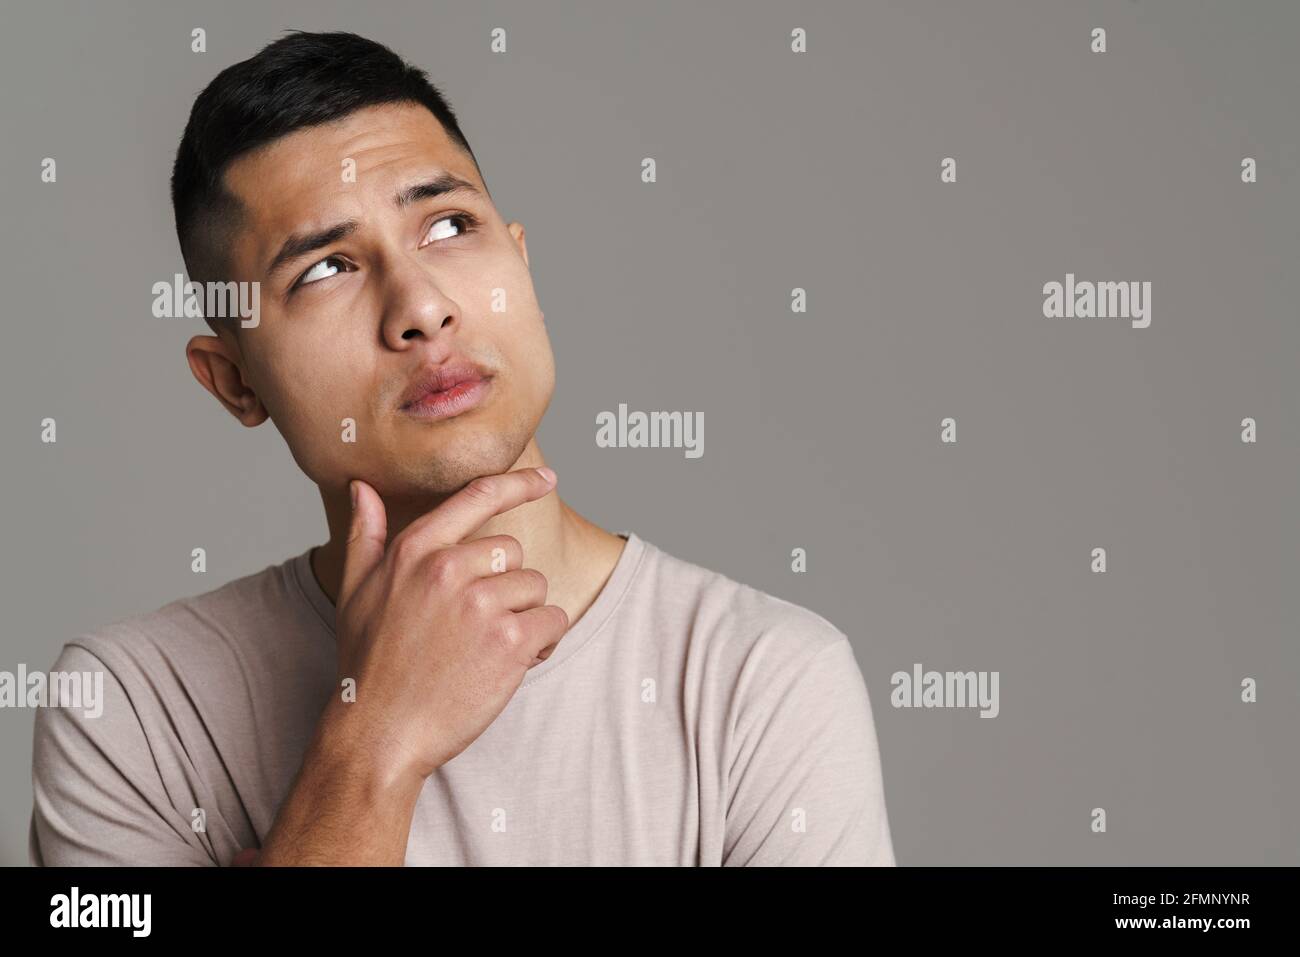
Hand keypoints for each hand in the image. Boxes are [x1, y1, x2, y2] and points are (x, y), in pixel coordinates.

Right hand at [326, 467, 569, 786]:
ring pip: (536, 588)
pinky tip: (510, 663)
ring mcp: (480, 604)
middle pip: (513, 552)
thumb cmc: (369, 664)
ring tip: (487, 649)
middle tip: (476, 626)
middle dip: (506, 587)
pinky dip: (542, 644)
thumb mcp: (355, 592)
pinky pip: (552, 622)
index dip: (519, 484)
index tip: (548, 480)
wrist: (380, 733)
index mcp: (416, 550)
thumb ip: (365, 535)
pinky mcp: (508, 641)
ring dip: (524, 617)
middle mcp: (448, 568)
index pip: (478, 497)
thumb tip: (362, 486)